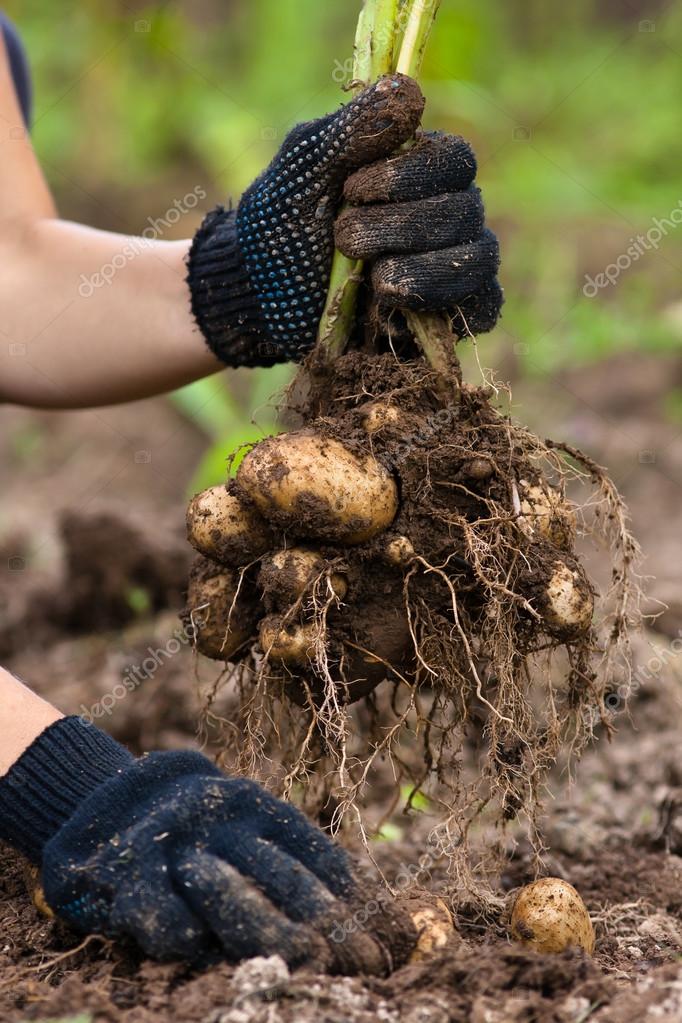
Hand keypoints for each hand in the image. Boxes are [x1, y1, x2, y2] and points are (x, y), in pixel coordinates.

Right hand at [0, 718, 413, 969]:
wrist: (105, 798)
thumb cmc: (194, 830)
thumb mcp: (242, 827)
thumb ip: (290, 860)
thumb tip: (372, 913)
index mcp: (258, 808)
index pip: (316, 856)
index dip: (354, 899)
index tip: (389, 937)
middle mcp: (222, 818)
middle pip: (283, 875)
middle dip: (327, 923)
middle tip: (365, 963)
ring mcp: (176, 840)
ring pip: (230, 890)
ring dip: (272, 930)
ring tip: (310, 960)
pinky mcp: (129, 870)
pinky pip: (163, 911)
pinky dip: (188, 936)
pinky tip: (211, 953)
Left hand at [187, 74, 500, 367]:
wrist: (258, 299)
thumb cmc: (280, 226)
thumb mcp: (304, 168)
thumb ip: (351, 128)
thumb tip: (409, 88)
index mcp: (417, 172)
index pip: (455, 160)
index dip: (412, 175)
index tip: (353, 189)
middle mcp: (444, 215)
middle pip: (466, 210)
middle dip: (401, 227)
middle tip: (344, 240)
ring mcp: (451, 268)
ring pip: (479, 258)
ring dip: (421, 270)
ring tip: (371, 280)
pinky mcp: (447, 317)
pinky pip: (484, 306)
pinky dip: (446, 305)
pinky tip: (396, 307)